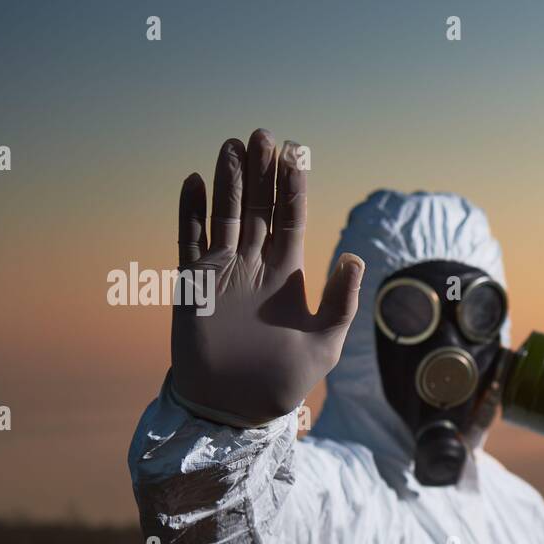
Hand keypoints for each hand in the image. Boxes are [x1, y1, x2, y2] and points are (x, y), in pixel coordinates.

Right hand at [171, 129, 363, 425]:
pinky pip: (190, 241)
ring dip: (230, 181)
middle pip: (259, 209)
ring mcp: (223, 274)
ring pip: (226, 215)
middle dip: (262, 173)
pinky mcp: (194, 285)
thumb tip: (353, 257)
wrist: (235, 409)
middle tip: (264, 133)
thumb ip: (341, 302)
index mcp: (287, 278)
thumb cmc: (282, 382)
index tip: (296, 153)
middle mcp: (254, 268)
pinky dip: (191, 212)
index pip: (291, 220)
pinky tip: (194, 182)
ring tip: (233, 145)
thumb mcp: (325, 344)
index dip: (292, 187)